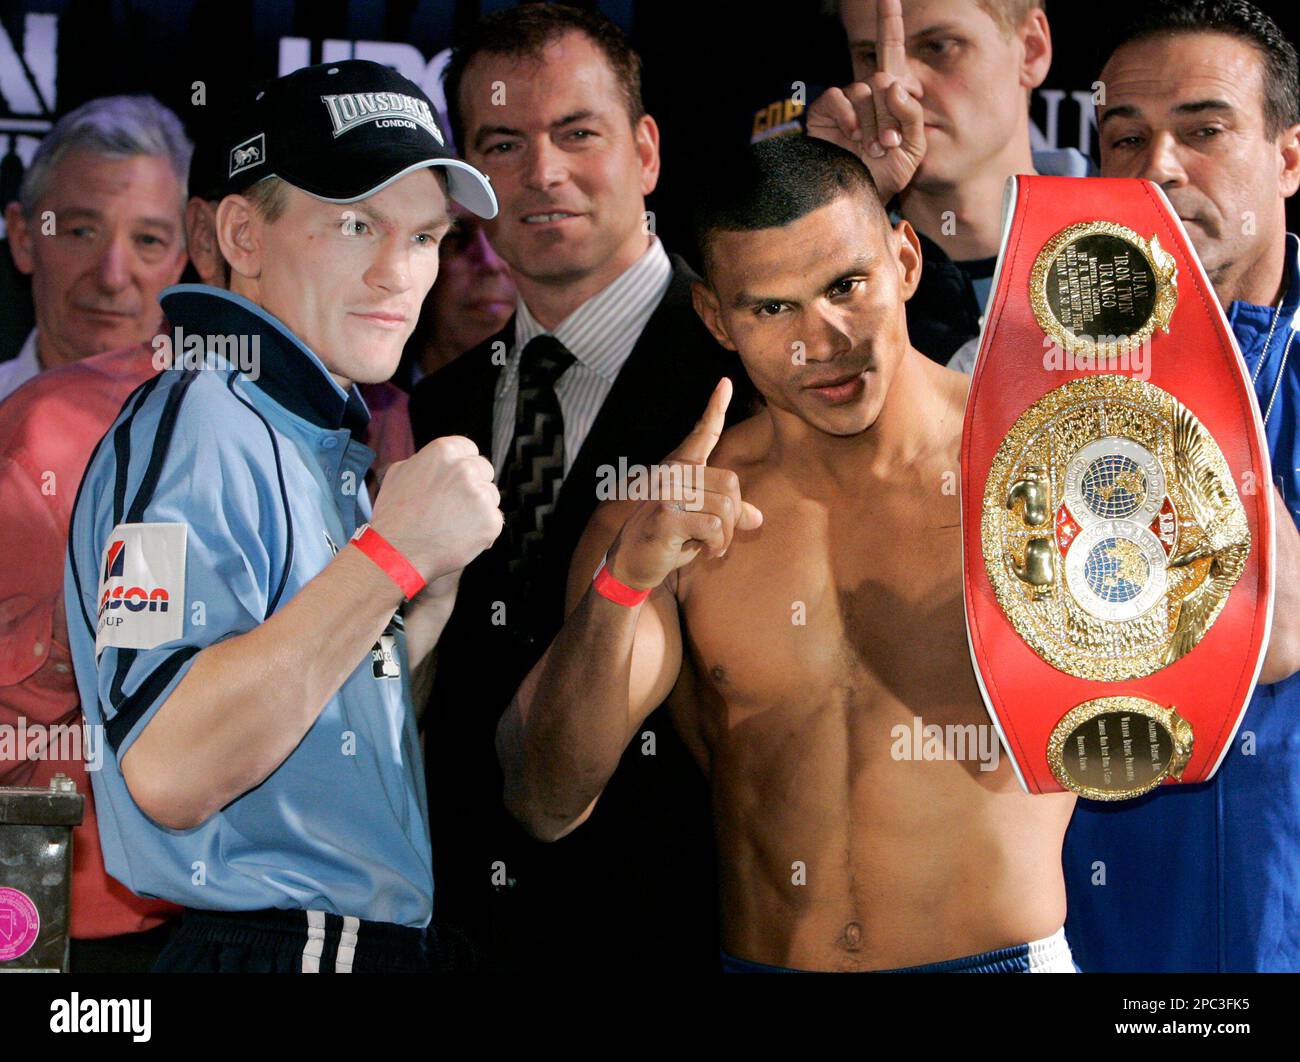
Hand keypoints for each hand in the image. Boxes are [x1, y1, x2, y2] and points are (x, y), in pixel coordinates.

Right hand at [370, 435, 502, 581]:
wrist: (396, 553)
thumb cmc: (394, 516)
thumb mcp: (399, 473)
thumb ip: (426, 461)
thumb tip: (443, 461)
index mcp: (444, 451)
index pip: (469, 449)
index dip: (463, 466)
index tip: (456, 481)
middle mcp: (465, 469)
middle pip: (485, 471)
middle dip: (474, 486)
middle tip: (452, 507)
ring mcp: (480, 495)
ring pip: (491, 497)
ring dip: (478, 509)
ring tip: (451, 525)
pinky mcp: (490, 521)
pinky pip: (494, 522)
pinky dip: (482, 532)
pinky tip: (458, 538)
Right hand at [606, 378, 762, 590]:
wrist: (634, 563)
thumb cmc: (668, 541)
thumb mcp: (701, 524)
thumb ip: (728, 515)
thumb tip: (757, 517)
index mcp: (680, 469)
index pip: (702, 434)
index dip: (716, 408)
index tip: (725, 383)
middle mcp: (673, 474)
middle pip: (731, 485)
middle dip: (732, 519)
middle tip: (718, 538)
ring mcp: (668, 493)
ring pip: (725, 509)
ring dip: (725, 537)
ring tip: (708, 547)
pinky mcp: (668, 516)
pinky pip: (714, 527)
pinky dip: (716, 546)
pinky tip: (703, 552)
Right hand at [806, 0, 924, 201]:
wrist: (859, 199)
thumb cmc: (887, 176)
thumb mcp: (914, 148)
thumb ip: (911, 113)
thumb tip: (891, 85)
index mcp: (891, 98)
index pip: (890, 51)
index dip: (888, 21)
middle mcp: (867, 96)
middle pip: (882, 79)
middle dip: (890, 114)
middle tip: (888, 143)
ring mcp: (846, 104)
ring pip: (863, 91)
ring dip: (872, 123)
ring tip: (872, 149)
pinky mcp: (824, 113)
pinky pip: (837, 96)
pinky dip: (847, 115)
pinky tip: (852, 136)